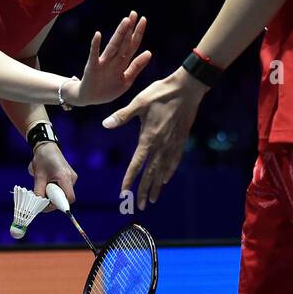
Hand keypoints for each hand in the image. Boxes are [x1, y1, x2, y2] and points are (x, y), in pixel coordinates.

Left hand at [28, 141, 76, 212]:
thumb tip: (38, 205)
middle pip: (65, 197)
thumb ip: (39, 192)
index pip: (68, 198)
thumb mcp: (38, 177)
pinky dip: (55, 189)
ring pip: (64, 193)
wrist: (46, 147)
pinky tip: (49, 182)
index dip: (58, 205)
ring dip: (53, 193)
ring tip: (45, 184)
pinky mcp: (69, 177)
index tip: (47, 204)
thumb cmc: (42, 159)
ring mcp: (72, 178)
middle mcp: (72, 178)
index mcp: (65, 177)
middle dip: (53, 199)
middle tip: (42, 193)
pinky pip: (63, 188)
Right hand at [68, 11, 150, 106]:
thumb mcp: (126, 80)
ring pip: (113, 46)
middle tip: (134, 13)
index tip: (143, 19)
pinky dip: (95, 45)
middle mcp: (113, 60)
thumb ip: (137, 66)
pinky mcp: (92, 67)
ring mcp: (103, 63)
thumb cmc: (108, 89)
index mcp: (122, 63)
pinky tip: (97, 35)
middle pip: (124, 42)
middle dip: (129, 28)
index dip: (138, 33)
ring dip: (119, 34)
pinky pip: (94, 55)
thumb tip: (149, 52)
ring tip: (125, 21)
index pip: (132, 45)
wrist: (88, 98)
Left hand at [103, 67, 206, 209]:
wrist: (188, 88)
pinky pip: (174, 161)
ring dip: (157, 185)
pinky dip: (169, 172)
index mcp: (148, 138)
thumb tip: (105, 124)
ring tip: (152, 199)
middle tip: (139, 206)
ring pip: (163, 170)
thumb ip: (122, 116)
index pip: (137, 165)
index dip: (129, 180)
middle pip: (151, 173)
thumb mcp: (139, 102)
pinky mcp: (181, 139)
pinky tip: (166, 178)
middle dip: (143, 190)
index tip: (124, 193)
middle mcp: (161, 145)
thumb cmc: (161, 92)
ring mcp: (173, 143)